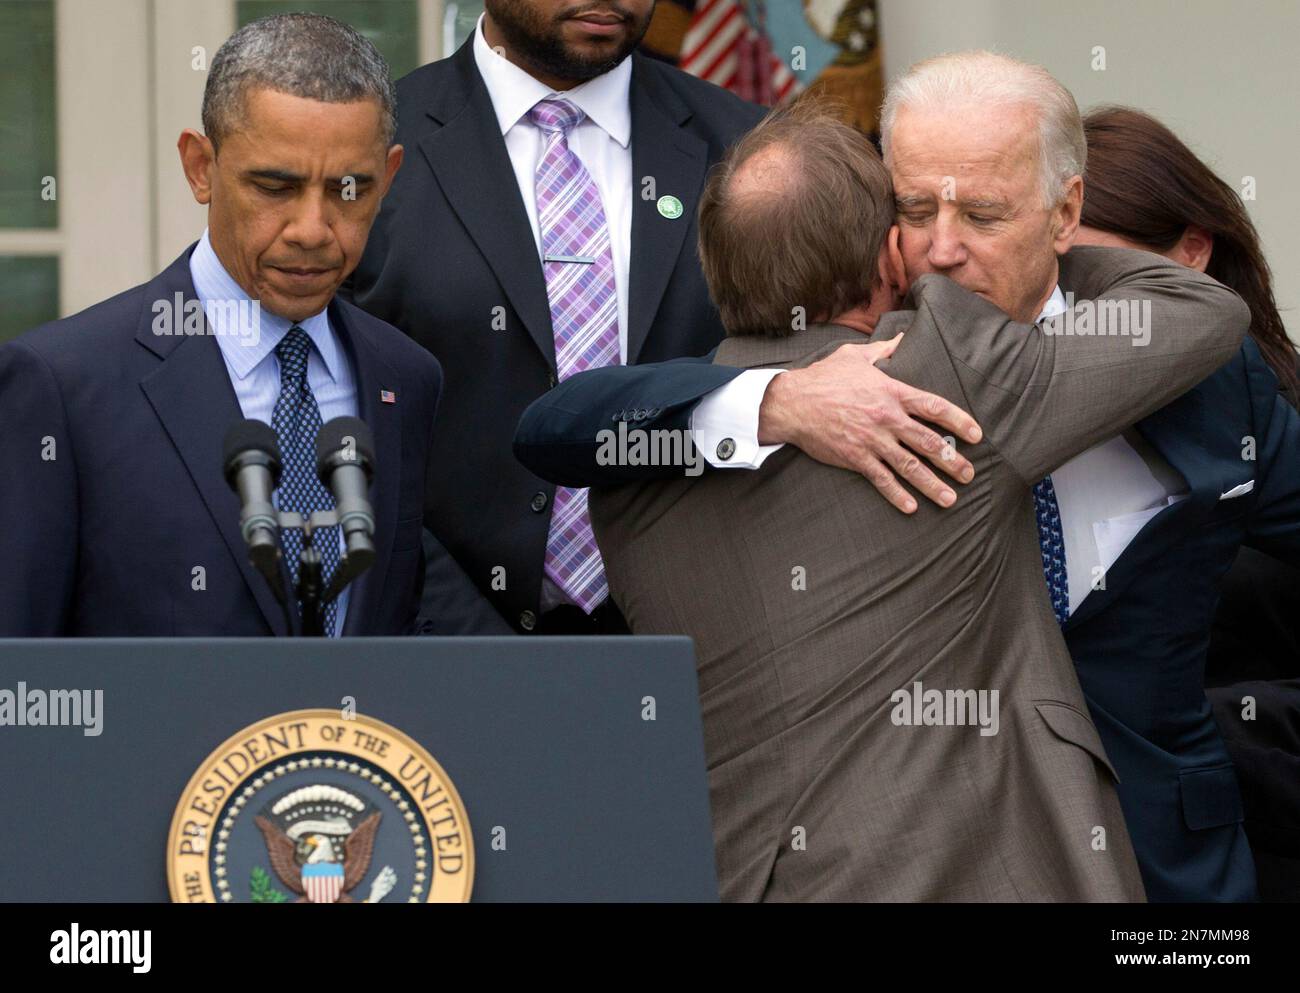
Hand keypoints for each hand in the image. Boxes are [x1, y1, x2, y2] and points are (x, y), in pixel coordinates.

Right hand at [757, 334, 982, 512]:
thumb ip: (883, 350)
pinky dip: (897, 494)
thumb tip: (903, 337)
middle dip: (952, 460)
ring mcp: (872, 440)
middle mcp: (887, 418)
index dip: (958, 421)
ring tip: (949, 498)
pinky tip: (911, 507)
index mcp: (891, 391)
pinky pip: (881, 479)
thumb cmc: (822, 377)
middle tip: (969, 474)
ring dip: (932, 484)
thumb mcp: (855, 356)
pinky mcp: (855, 458)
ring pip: (909, 466)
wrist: (792, 402)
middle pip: (928, 442)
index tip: (976, 434)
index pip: (934, 407)